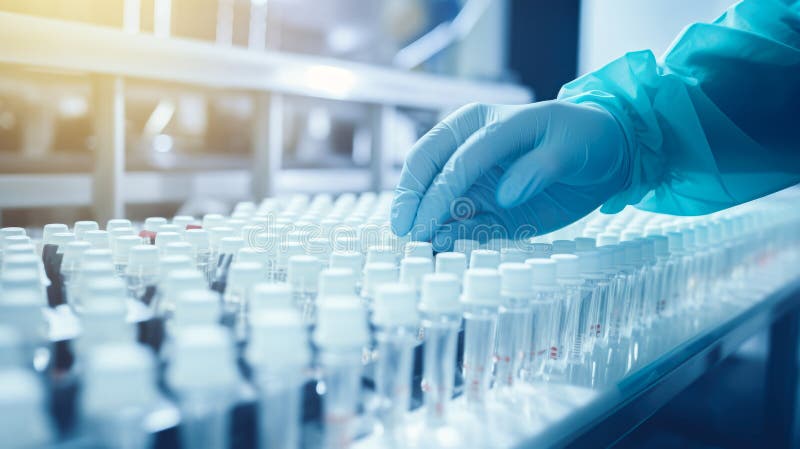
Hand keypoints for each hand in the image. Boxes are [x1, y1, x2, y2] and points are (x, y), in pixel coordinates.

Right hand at [390, 100, 628, 250]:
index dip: (437, 192)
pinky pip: (460, 222)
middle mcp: (468, 147)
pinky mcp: (485, 207)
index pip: (453, 158)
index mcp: (483, 123)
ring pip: (434, 197)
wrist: (606, 156)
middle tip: (407, 234)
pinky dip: (449, 235)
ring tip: (418, 248)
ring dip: (424, 221)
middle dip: (412, 202)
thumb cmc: (585, 138)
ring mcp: (474, 179)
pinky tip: (443, 248)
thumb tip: (505, 195)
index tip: (427, 222)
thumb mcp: (571, 145)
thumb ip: (540, 167)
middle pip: (425, 169)